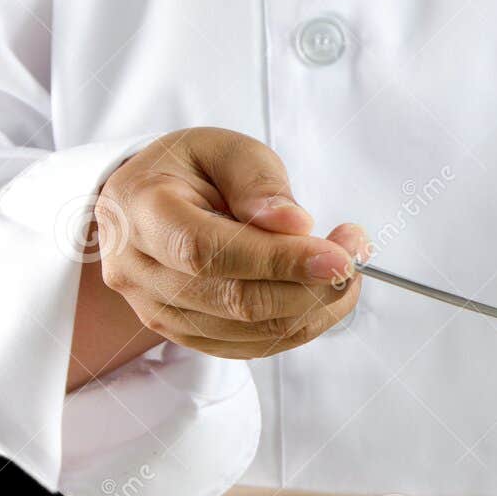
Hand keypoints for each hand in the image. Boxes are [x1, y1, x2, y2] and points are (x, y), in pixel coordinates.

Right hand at [69, 128, 364, 387]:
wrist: (146, 206)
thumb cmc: (189, 170)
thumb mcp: (224, 149)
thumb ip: (258, 182)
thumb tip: (294, 225)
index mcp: (142, 213)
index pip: (208, 251)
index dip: (278, 261)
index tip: (338, 257)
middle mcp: (141, 272)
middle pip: (235, 301)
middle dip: (310, 285)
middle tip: (355, 253)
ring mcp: (159, 311)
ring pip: (251, 331)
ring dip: (315, 307)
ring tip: (347, 266)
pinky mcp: (187, 335)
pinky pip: (254, 346)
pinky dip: (301, 324)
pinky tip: (323, 292)